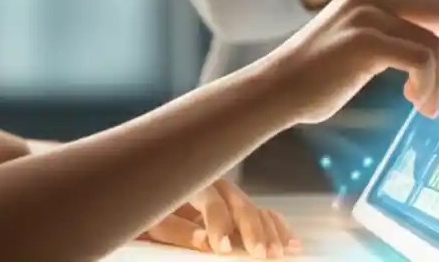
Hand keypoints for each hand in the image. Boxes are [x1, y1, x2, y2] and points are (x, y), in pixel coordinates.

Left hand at [140, 178, 299, 258]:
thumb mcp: (154, 222)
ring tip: (279, 252)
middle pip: (239, 203)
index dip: (218, 224)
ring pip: (255, 209)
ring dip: (270, 232)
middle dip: (252, 229)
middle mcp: (214, 187)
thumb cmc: (148, 213)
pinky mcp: (239, 211)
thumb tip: (206, 240)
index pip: (210, 201)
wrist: (146, 199)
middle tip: (261, 253)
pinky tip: (292, 243)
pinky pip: (264, 215)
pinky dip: (278, 228)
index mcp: (191, 184)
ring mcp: (230, 198)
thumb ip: (178, 230)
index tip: (222, 247)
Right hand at [263, 0, 438, 124]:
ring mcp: (367, 15)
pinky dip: (427, 87)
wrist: (279, 89)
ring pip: (434, 45)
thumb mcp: (359, 36)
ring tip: (425, 103)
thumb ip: (395, 27)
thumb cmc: (320, 72)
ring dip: (438, 82)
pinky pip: (423, 62)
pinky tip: (414, 101)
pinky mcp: (366, 42)